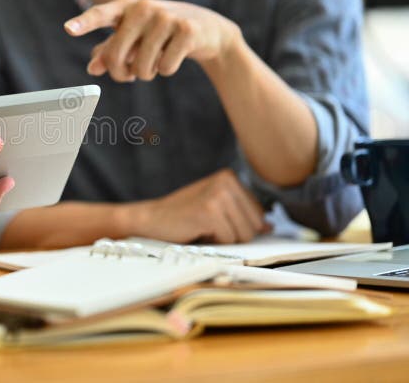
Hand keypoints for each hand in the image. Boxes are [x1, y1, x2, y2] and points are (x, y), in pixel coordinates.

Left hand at [64, 0, 241, 81]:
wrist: (205, 29)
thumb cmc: (159, 33)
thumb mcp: (133, 38)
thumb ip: (110, 50)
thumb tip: (92, 68)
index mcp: (126, 7)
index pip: (101, 14)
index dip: (84, 23)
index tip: (68, 29)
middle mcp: (144, 8)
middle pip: (117, 55)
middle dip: (120, 74)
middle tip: (127, 76)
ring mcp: (167, 17)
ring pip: (142, 66)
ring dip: (146, 73)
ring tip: (153, 63)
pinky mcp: (187, 30)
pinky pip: (165, 67)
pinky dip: (166, 70)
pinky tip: (173, 57)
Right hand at [121, 169, 268, 243]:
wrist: (150, 220)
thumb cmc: (183, 217)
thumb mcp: (217, 210)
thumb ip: (243, 214)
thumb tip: (270, 226)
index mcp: (230, 177)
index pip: (259, 214)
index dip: (239, 225)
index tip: (215, 220)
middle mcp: (226, 181)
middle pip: (255, 225)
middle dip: (233, 233)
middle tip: (207, 225)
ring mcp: (218, 195)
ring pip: (245, 234)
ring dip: (223, 238)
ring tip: (201, 227)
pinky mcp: (209, 211)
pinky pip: (229, 239)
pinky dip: (213, 242)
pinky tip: (196, 231)